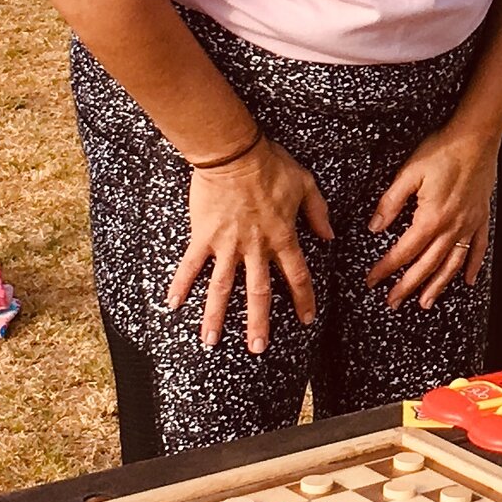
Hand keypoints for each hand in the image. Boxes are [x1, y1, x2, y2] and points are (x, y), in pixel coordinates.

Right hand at [167, 142, 334, 353]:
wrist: (233, 153)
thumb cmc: (270, 164)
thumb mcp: (306, 185)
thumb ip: (318, 213)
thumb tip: (329, 236)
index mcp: (282, 236)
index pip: (297, 276)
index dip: (303, 299)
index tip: (306, 320)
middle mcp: (255, 247)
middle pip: (258, 292)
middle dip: (259, 323)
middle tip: (257, 348)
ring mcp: (227, 245)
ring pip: (222, 288)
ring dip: (216, 317)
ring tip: (210, 342)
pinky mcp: (203, 236)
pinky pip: (190, 266)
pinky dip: (180, 285)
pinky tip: (172, 305)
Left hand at [366, 122, 498, 309]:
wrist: (476, 138)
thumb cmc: (443, 151)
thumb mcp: (409, 173)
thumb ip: (390, 202)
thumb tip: (375, 225)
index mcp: (430, 218)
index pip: (403, 251)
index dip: (386, 268)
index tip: (373, 280)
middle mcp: (451, 227)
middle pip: (427, 265)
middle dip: (408, 286)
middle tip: (394, 301)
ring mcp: (468, 224)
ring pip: (452, 263)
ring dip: (438, 285)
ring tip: (426, 302)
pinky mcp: (480, 217)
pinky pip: (478, 248)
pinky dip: (473, 266)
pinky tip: (467, 280)